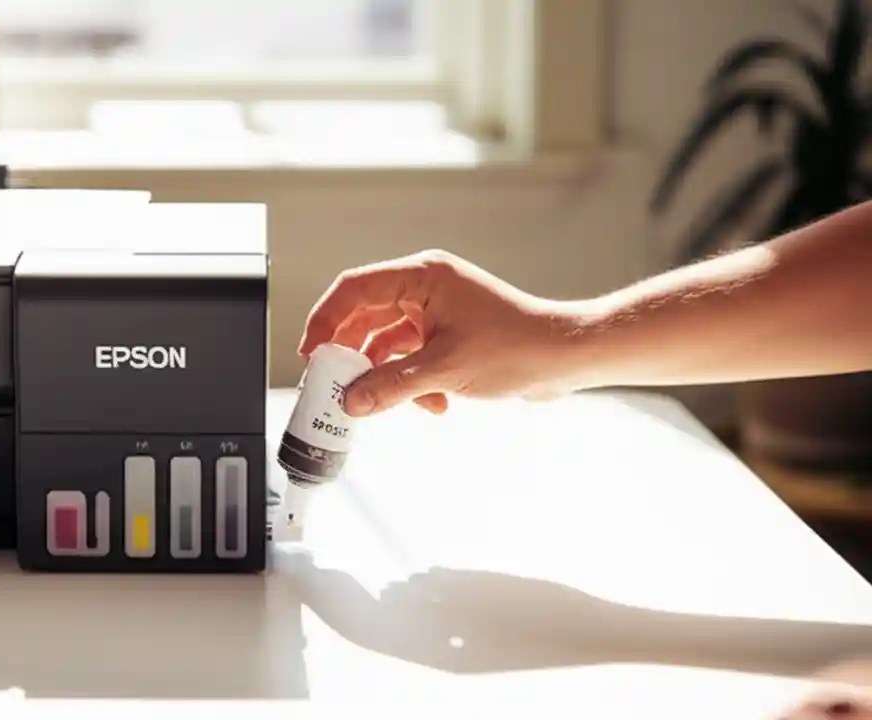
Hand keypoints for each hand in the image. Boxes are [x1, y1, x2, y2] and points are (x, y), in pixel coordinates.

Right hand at [298, 250, 592, 416]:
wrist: (566, 357)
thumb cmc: (518, 346)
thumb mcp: (445, 370)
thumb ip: (391, 385)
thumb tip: (352, 400)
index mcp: (422, 276)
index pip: (353, 289)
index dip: (325, 320)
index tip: (311, 352)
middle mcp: (425, 287)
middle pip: (366, 317)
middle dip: (353, 356)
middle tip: (336, 384)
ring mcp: (436, 310)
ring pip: (388, 341)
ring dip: (386, 375)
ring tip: (385, 402)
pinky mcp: (447, 333)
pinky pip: (411, 355)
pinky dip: (412, 381)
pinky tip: (431, 403)